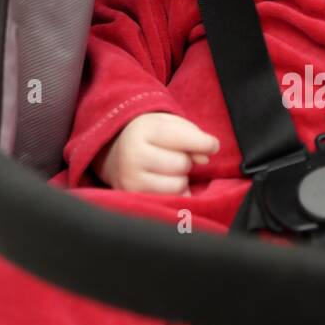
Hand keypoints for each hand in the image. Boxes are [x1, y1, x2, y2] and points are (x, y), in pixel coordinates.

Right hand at [93, 112, 219, 193]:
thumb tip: (205, 159)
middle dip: (185, 160)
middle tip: (172, 156)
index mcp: (143, 130)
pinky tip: (162, 183)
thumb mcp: (169, 125)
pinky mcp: (133, 198)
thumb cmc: (150, 136)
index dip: (205, 143)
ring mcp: (130, 180)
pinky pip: (171, 200)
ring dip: (180, 178)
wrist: (113, 152)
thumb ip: (193, 135)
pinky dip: (175, 193)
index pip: (184, 138)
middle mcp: (132, 155)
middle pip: (183, 164)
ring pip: (178, 185)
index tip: (212, 145)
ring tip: (166, 170)